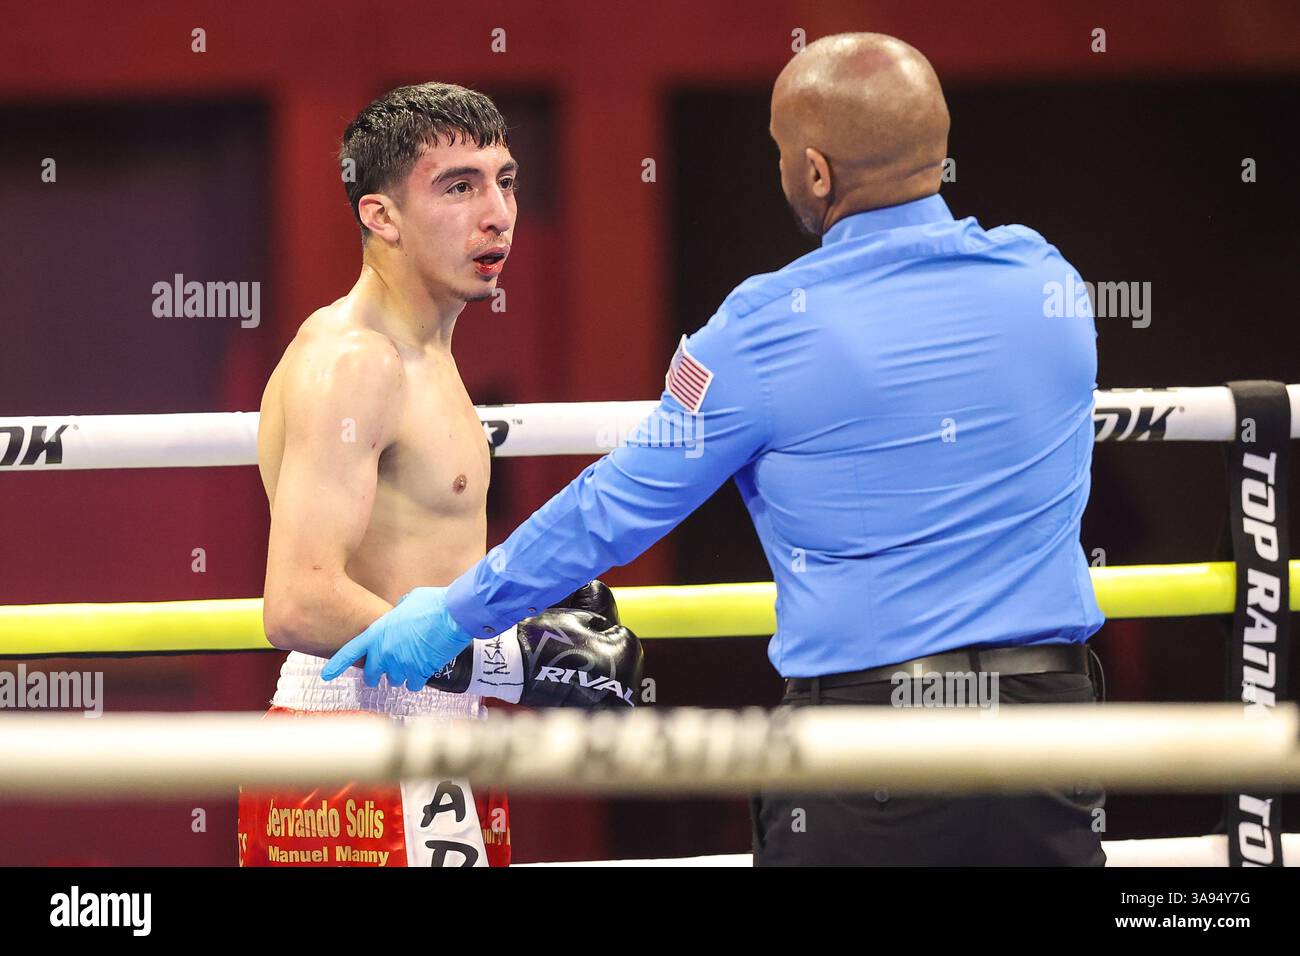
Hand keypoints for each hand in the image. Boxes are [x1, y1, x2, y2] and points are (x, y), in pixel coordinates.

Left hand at [322, 586, 473, 689]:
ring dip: (401, 675)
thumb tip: (399, 615)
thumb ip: (396, 613)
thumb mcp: (407, 601)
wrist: (453, 614)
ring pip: (394, 680)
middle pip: (372, 674)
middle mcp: (385, 651)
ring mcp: (402, 664)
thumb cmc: (433, 603)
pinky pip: (413, 685)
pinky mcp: (419, 672)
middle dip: (376, 675)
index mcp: (377, 632)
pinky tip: (423, 671)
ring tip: (412, 664)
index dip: (336, 665)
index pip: (350, 652)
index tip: (326, 675)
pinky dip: (417, 680)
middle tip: (382, 674)